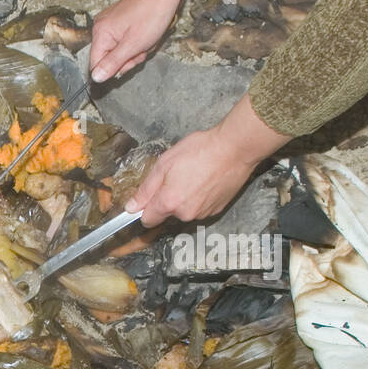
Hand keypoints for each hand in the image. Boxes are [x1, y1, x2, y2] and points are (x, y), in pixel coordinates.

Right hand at [89, 0, 181, 81]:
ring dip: (132, 51)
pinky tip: (143, 34)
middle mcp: (100, 27)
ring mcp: (109, 22)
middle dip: (126, 58)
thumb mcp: (133, 45)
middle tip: (140, 49)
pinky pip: (121, 41)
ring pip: (116, 50)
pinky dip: (133, 42)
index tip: (129, 60)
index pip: (96, 64)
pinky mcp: (117, 21)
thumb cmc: (152, 14)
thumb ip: (112, 64)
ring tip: (144, 40)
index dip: (113, 68)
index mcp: (101, 33)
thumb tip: (96, 77)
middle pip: (107, 58)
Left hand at [126, 96, 290, 225]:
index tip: (146, 200)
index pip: (147, 220)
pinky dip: (200, 198)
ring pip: (184, 211)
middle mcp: (185, 213)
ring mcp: (203, 213)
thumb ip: (146, 189)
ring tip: (194, 176)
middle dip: (166, 199)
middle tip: (175, 176)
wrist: (235, 148)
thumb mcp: (164, 164)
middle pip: (167, 214)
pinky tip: (205, 181)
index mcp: (169, 203)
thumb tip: (131, 207)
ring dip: (185, 198)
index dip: (144, 209)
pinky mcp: (217, 210)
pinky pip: (200, 208)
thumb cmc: (201, 150)